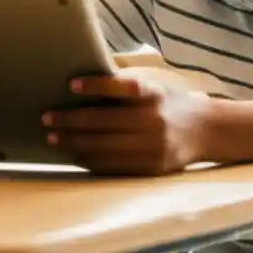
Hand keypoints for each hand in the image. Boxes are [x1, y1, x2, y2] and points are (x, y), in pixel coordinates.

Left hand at [42, 70, 212, 174]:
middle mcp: (154, 120)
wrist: (207, 130)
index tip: (70, 84)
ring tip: (53, 138)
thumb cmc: (169, 103)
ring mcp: (153, 147)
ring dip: (73, 143)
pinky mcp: (151, 168)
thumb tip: (79, 84)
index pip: (122, 87)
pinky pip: (112, 167)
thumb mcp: (154, 87)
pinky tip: (74, 154)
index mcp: (154, 95)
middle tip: (46, 118)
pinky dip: (89, 160)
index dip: (95, 86)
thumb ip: (124, 86)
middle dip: (70, 121)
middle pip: (104, 122)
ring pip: (103, 148)